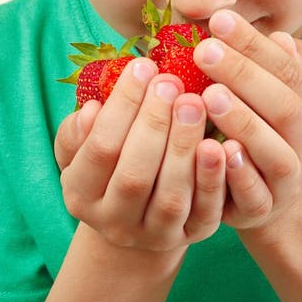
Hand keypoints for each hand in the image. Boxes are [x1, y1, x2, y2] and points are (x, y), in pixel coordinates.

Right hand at [54, 60, 226, 251]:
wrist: (140, 215)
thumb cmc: (112, 162)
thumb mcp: (84, 147)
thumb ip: (80, 129)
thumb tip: (93, 109)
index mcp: (81, 194)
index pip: (100, 148)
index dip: (122, 106)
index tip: (143, 65)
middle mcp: (114, 222)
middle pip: (134, 175)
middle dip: (154, 124)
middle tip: (171, 82)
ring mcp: (155, 234)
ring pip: (171, 196)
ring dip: (184, 147)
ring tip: (195, 103)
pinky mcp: (193, 235)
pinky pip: (206, 210)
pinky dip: (214, 178)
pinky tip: (222, 143)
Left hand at [192, 12, 301, 233]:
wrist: (274, 195)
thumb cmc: (269, 127)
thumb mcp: (280, 93)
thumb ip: (277, 65)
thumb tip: (279, 36)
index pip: (288, 68)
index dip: (254, 44)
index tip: (218, 20)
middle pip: (283, 105)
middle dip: (244, 75)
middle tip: (205, 50)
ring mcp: (293, 179)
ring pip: (274, 150)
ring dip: (242, 121)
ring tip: (208, 94)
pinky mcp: (267, 208)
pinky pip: (256, 192)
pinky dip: (238, 172)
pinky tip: (216, 149)